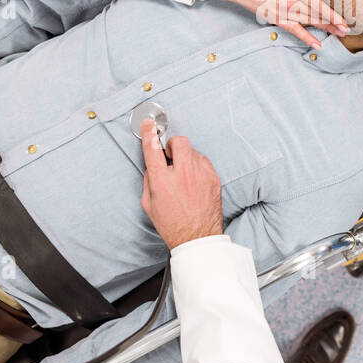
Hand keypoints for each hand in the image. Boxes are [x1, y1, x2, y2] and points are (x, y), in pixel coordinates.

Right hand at [139, 118, 222, 249]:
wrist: (197, 238)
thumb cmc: (171, 224)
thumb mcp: (149, 204)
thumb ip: (149, 180)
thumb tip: (153, 165)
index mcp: (162, 181)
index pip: (153, 150)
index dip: (149, 134)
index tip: (149, 124)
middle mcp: (182, 175)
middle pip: (179, 142)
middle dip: (174, 145)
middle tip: (171, 156)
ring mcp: (201, 175)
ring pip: (193, 151)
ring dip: (186, 158)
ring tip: (184, 176)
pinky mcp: (214, 178)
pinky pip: (204, 161)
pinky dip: (197, 166)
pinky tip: (194, 180)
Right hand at [202, 0, 349, 48]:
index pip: (315, 1)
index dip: (331, 13)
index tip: (344, 20)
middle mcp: (287, 0)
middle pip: (314, 15)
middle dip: (332, 23)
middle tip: (348, 30)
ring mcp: (279, 10)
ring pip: (306, 22)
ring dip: (323, 29)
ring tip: (339, 35)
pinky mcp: (272, 16)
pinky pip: (292, 29)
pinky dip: (305, 37)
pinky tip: (316, 45)